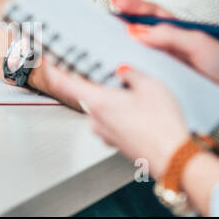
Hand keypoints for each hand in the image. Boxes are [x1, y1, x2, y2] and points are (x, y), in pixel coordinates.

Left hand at [0, 0, 52, 82]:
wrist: (42, 69)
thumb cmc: (45, 31)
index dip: (33, 5)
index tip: (42, 16)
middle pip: (8, 14)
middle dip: (22, 20)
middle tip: (38, 32)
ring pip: (2, 31)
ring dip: (14, 35)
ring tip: (31, 45)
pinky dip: (7, 51)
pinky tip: (21, 54)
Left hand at [46, 62, 190, 175]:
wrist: (175, 159)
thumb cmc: (162, 127)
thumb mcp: (151, 86)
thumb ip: (131, 74)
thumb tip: (123, 71)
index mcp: (97, 101)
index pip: (63, 82)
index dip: (51, 68)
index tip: (43, 59)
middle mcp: (95, 119)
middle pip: (87, 94)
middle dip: (100, 85)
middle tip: (117, 78)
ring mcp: (104, 133)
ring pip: (102, 109)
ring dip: (114, 102)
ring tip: (139, 100)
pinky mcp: (115, 142)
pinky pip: (113, 122)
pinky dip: (123, 116)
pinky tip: (142, 115)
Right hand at [112, 0, 218, 88]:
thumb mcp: (198, 42)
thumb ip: (169, 35)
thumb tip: (139, 32)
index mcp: (174, 27)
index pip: (148, 12)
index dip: (132, 5)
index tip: (117, 1)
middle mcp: (166, 43)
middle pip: (136, 31)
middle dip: (118, 26)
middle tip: (103, 26)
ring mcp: (163, 60)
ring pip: (137, 51)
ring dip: (122, 49)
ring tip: (108, 47)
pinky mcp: (162, 78)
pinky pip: (142, 71)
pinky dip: (132, 70)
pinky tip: (124, 71)